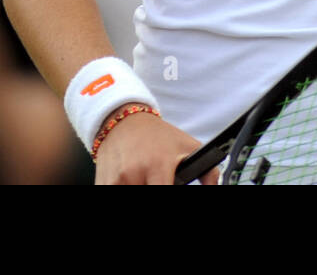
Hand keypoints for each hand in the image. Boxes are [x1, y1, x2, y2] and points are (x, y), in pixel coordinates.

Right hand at [93, 110, 218, 184]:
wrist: (122, 120)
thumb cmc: (158, 136)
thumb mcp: (187, 145)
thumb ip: (208, 171)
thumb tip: (214, 188)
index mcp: (158, 165)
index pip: (164, 192)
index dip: (170, 194)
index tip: (172, 188)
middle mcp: (134, 174)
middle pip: (146, 195)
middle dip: (155, 190)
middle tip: (160, 182)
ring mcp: (115, 181)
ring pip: (131, 194)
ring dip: (141, 189)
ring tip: (147, 180)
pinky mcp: (102, 184)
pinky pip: (115, 193)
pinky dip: (126, 189)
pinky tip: (133, 182)